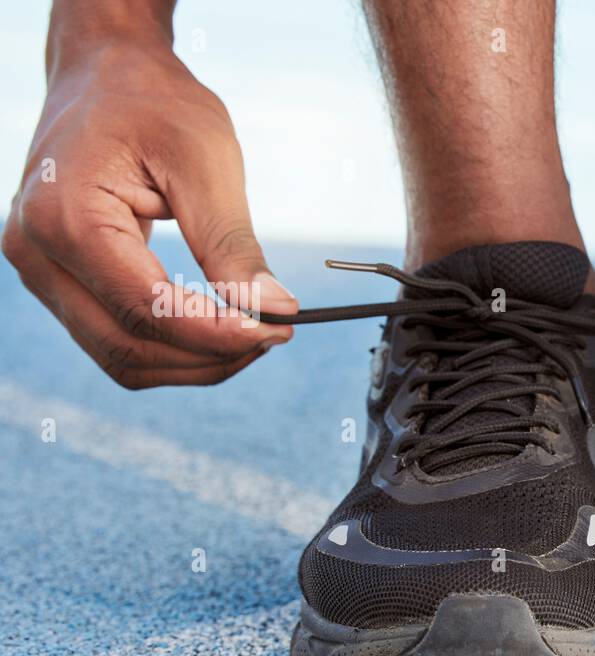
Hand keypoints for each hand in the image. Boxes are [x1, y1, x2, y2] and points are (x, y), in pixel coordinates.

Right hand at [2, 7, 295, 388]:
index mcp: (65, 217)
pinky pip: (115, 339)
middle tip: (274, 333)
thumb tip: (273, 309)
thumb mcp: (206, 163)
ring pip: (121, 357)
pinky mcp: (61, 280)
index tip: (279, 329)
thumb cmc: (154, 105)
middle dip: (209, 355)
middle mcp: (37, 253)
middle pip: (128, 347)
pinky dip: (172, 348)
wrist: (106, 76)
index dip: (217, 333)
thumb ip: (232, 246)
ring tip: (253, 333)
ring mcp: (42, 271)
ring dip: (193, 362)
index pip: (145, 308)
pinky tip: (219, 328)